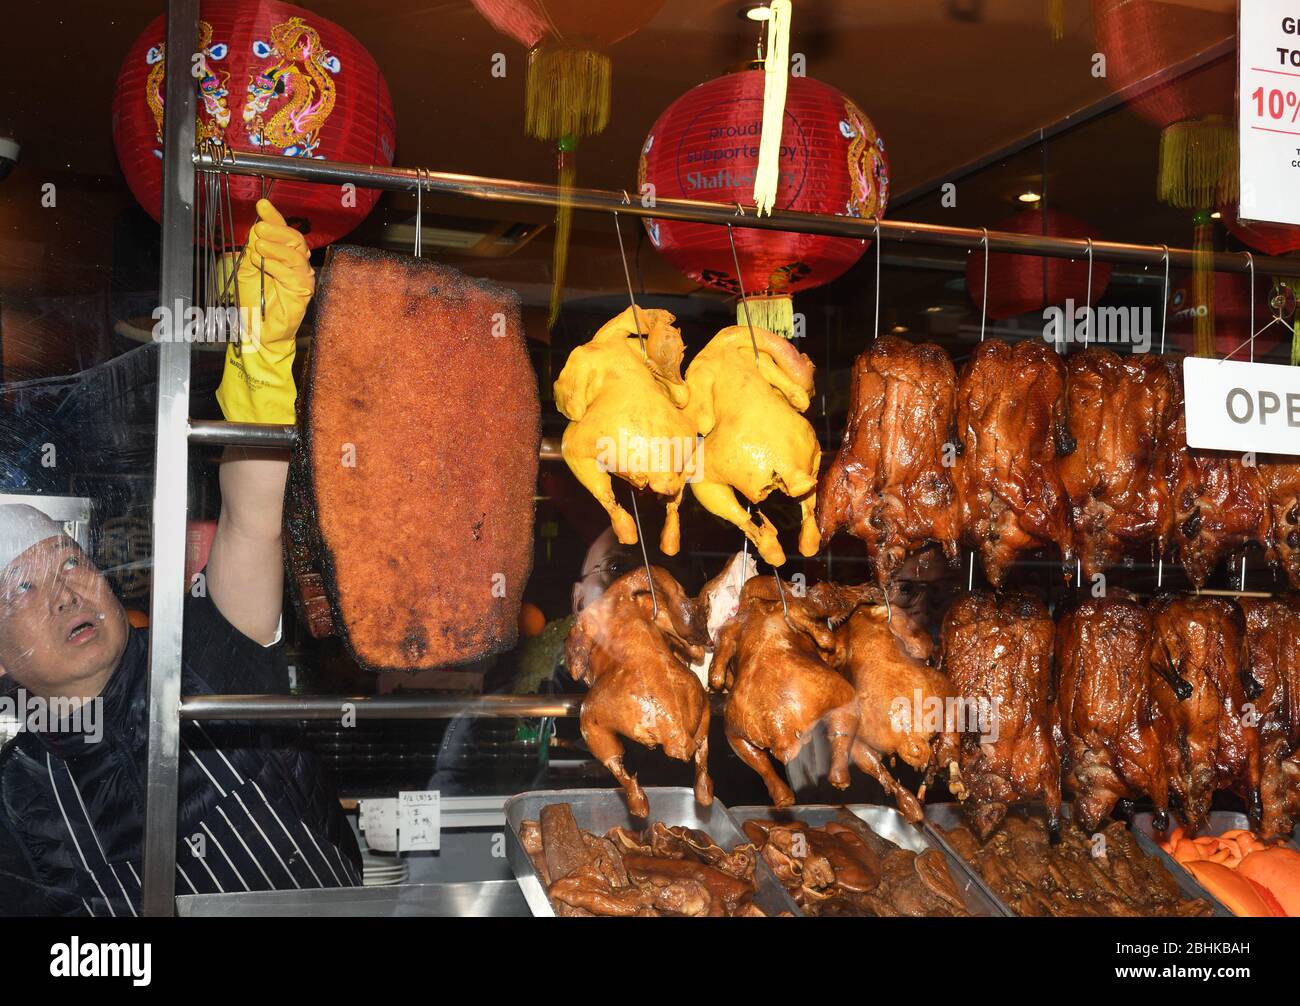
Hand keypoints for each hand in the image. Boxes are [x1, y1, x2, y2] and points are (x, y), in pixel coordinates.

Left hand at [237, 198, 313, 353]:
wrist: (257, 330)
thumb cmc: (252, 301)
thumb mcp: (247, 268)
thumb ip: (253, 250)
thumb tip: (257, 230)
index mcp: (283, 255)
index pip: (282, 231)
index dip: (274, 217)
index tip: (262, 205)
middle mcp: (296, 264)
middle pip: (295, 239)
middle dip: (277, 230)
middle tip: (260, 227)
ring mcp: (302, 278)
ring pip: (296, 254)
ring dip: (276, 247)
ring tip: (259, 247)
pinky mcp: (303, 292)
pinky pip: (293, 275)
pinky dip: (277, 267)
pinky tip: (265, 265)